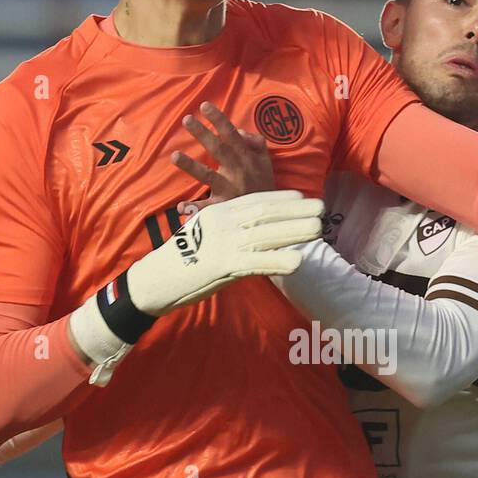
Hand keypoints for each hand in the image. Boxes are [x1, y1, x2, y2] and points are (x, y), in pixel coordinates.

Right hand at [127, 190, 322, 315]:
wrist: (156, 278)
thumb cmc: (183, 259)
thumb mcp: (206, 234)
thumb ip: (229, 229)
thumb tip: (255, 232)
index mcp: (219, 213)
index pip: (254, 201)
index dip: (281, 199)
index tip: (302, 198)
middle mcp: (223, 223)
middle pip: (265, 214)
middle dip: (295, 211)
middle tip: (321, 209)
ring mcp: (224, 243)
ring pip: (265, 234)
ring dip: (294, 231)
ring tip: (317, 230)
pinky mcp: (223, 265)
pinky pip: (256, 263)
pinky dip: (278, 261)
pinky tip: (297, 262)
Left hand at [172, 103, 275, 204]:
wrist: (270, 216)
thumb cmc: (264, 187)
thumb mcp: (266, 162)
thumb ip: (255, 143)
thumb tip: (239, 130)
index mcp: (246, 159)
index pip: (231, 134)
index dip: (218, 119)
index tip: (204, 106)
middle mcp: (237, 171)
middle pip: (218, 149)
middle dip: (202, 133)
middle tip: (186, 119)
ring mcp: (229, 190)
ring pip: (208, 176)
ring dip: (191, 166)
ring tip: (175, 156)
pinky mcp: (223, 208)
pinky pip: (207, 208)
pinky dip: (194, 209)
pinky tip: (180, 207)